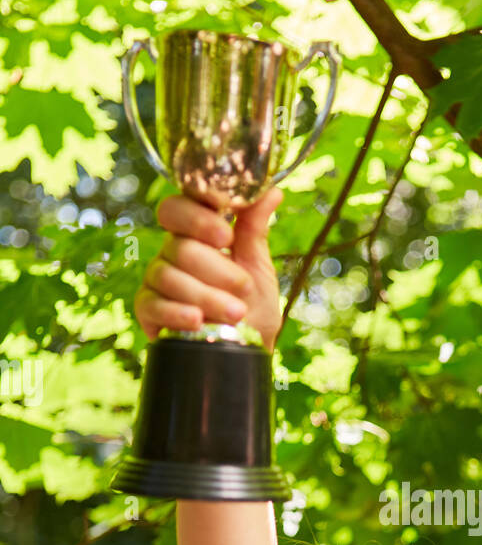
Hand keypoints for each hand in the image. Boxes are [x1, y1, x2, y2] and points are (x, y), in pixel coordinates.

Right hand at [134, 187, 283, 352]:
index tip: (226, 235)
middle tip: (243, 286)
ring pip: (168, 275)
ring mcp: (158, 280)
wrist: (248, 354)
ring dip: (207, 296)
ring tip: (237, 313)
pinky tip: (197, 321)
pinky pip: (151, 303)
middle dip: (215, 268)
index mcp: (196, 233)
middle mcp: (172, 252)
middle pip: (178, 244)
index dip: (197, 214)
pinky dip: (177, 312)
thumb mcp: (259, 268)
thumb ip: (255, 229)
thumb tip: (271, 190)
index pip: (180, 206)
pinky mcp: (148, 310)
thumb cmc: (253, 308)